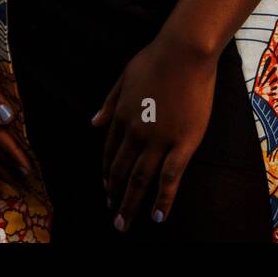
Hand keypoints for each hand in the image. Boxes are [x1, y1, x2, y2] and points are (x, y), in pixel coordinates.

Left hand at [90, 34, 217, 231]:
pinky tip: (157, 216)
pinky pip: (170, 178)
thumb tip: (92, 123)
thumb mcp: (125, 77)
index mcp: (121, 115)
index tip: (105, 186)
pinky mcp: (183, 144)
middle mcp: (135, 132)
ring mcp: (158, 140)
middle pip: (120, 170)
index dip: (105, 171)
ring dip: (129, 204)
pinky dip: (162, 200)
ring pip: (139, 180)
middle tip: (112, 215)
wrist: (184, 52)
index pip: (108, 151)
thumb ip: (109, 102)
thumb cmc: (156, 58)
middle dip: (113, 195)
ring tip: (123, 224)